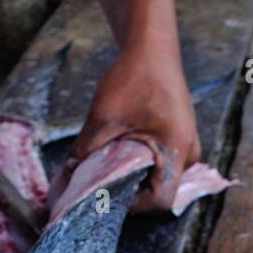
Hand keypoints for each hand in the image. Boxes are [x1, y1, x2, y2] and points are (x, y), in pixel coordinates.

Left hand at [72, 45, 200, 212]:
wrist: (152, 47)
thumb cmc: (134, 77)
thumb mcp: (103, 118)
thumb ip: (84, 152)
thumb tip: (64, 182)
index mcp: (178, 151)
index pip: (160, 202)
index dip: (133, 205)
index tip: (109, 191)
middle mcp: (188, 154)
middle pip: (159, 192)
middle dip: (129, 188)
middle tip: (104, 175)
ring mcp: (186, 147)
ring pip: (158, 178)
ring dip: (133, 174)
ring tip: (112, 156)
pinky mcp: (178, 140)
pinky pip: (160, 163)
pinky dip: (139, 162)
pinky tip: (122, 146)